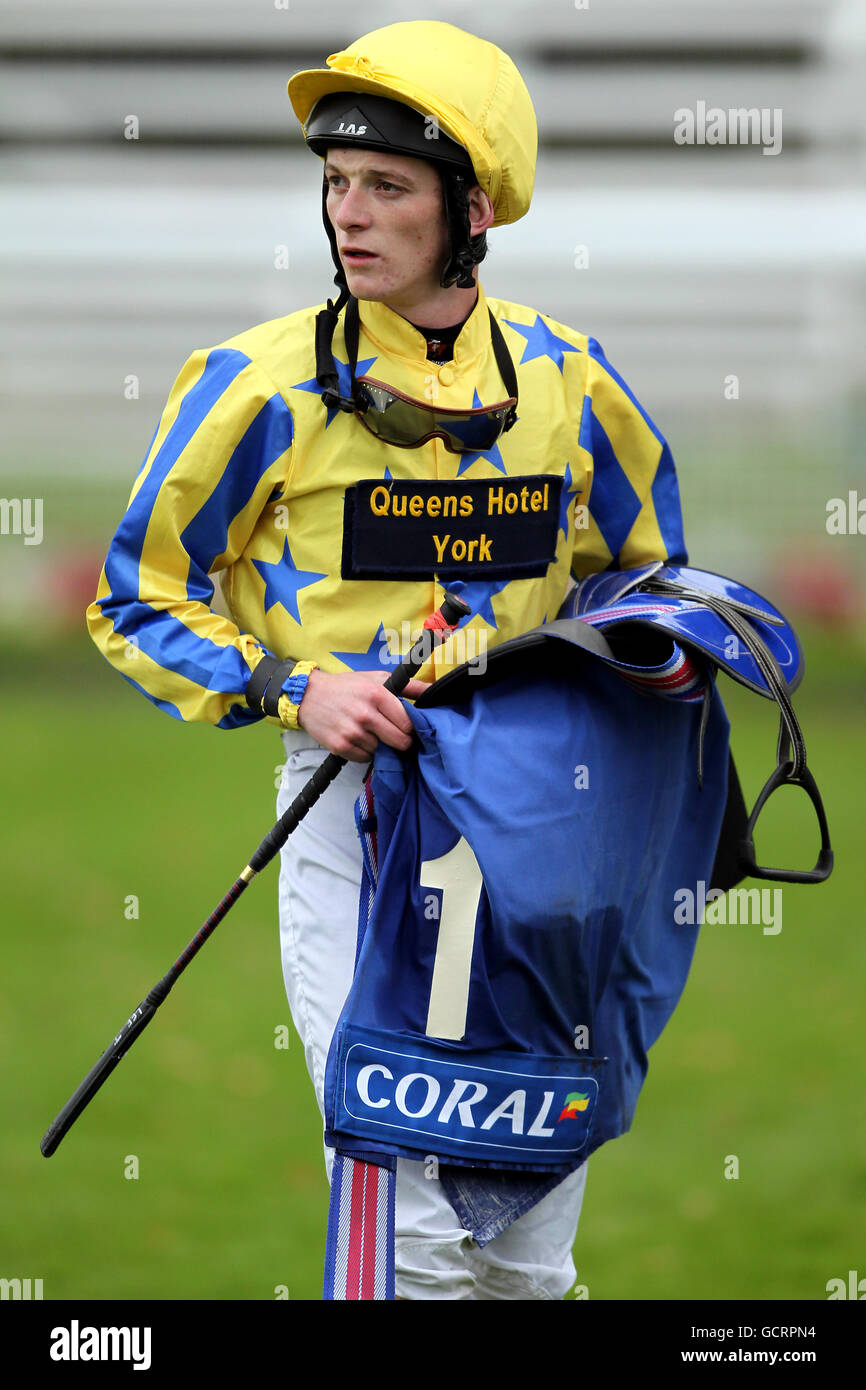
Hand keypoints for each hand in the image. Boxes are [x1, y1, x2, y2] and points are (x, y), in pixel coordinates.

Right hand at [297, 668, 429, 761]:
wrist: (309, 695)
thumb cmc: (347, 686)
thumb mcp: (378, 679)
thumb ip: (409, 687)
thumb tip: (434, 690)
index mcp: (378, 695)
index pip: (408, 724)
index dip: (411, 729)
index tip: (407, 728)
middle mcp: (366, 714)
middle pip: (399, 742)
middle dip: (400, 742)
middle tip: (393, 735)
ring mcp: (352, 732)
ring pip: (381, 751)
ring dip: (379, 745)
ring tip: (369, 732)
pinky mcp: (340, 746)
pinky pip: (364, 758)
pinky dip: (364, 752)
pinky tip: (358, 739)